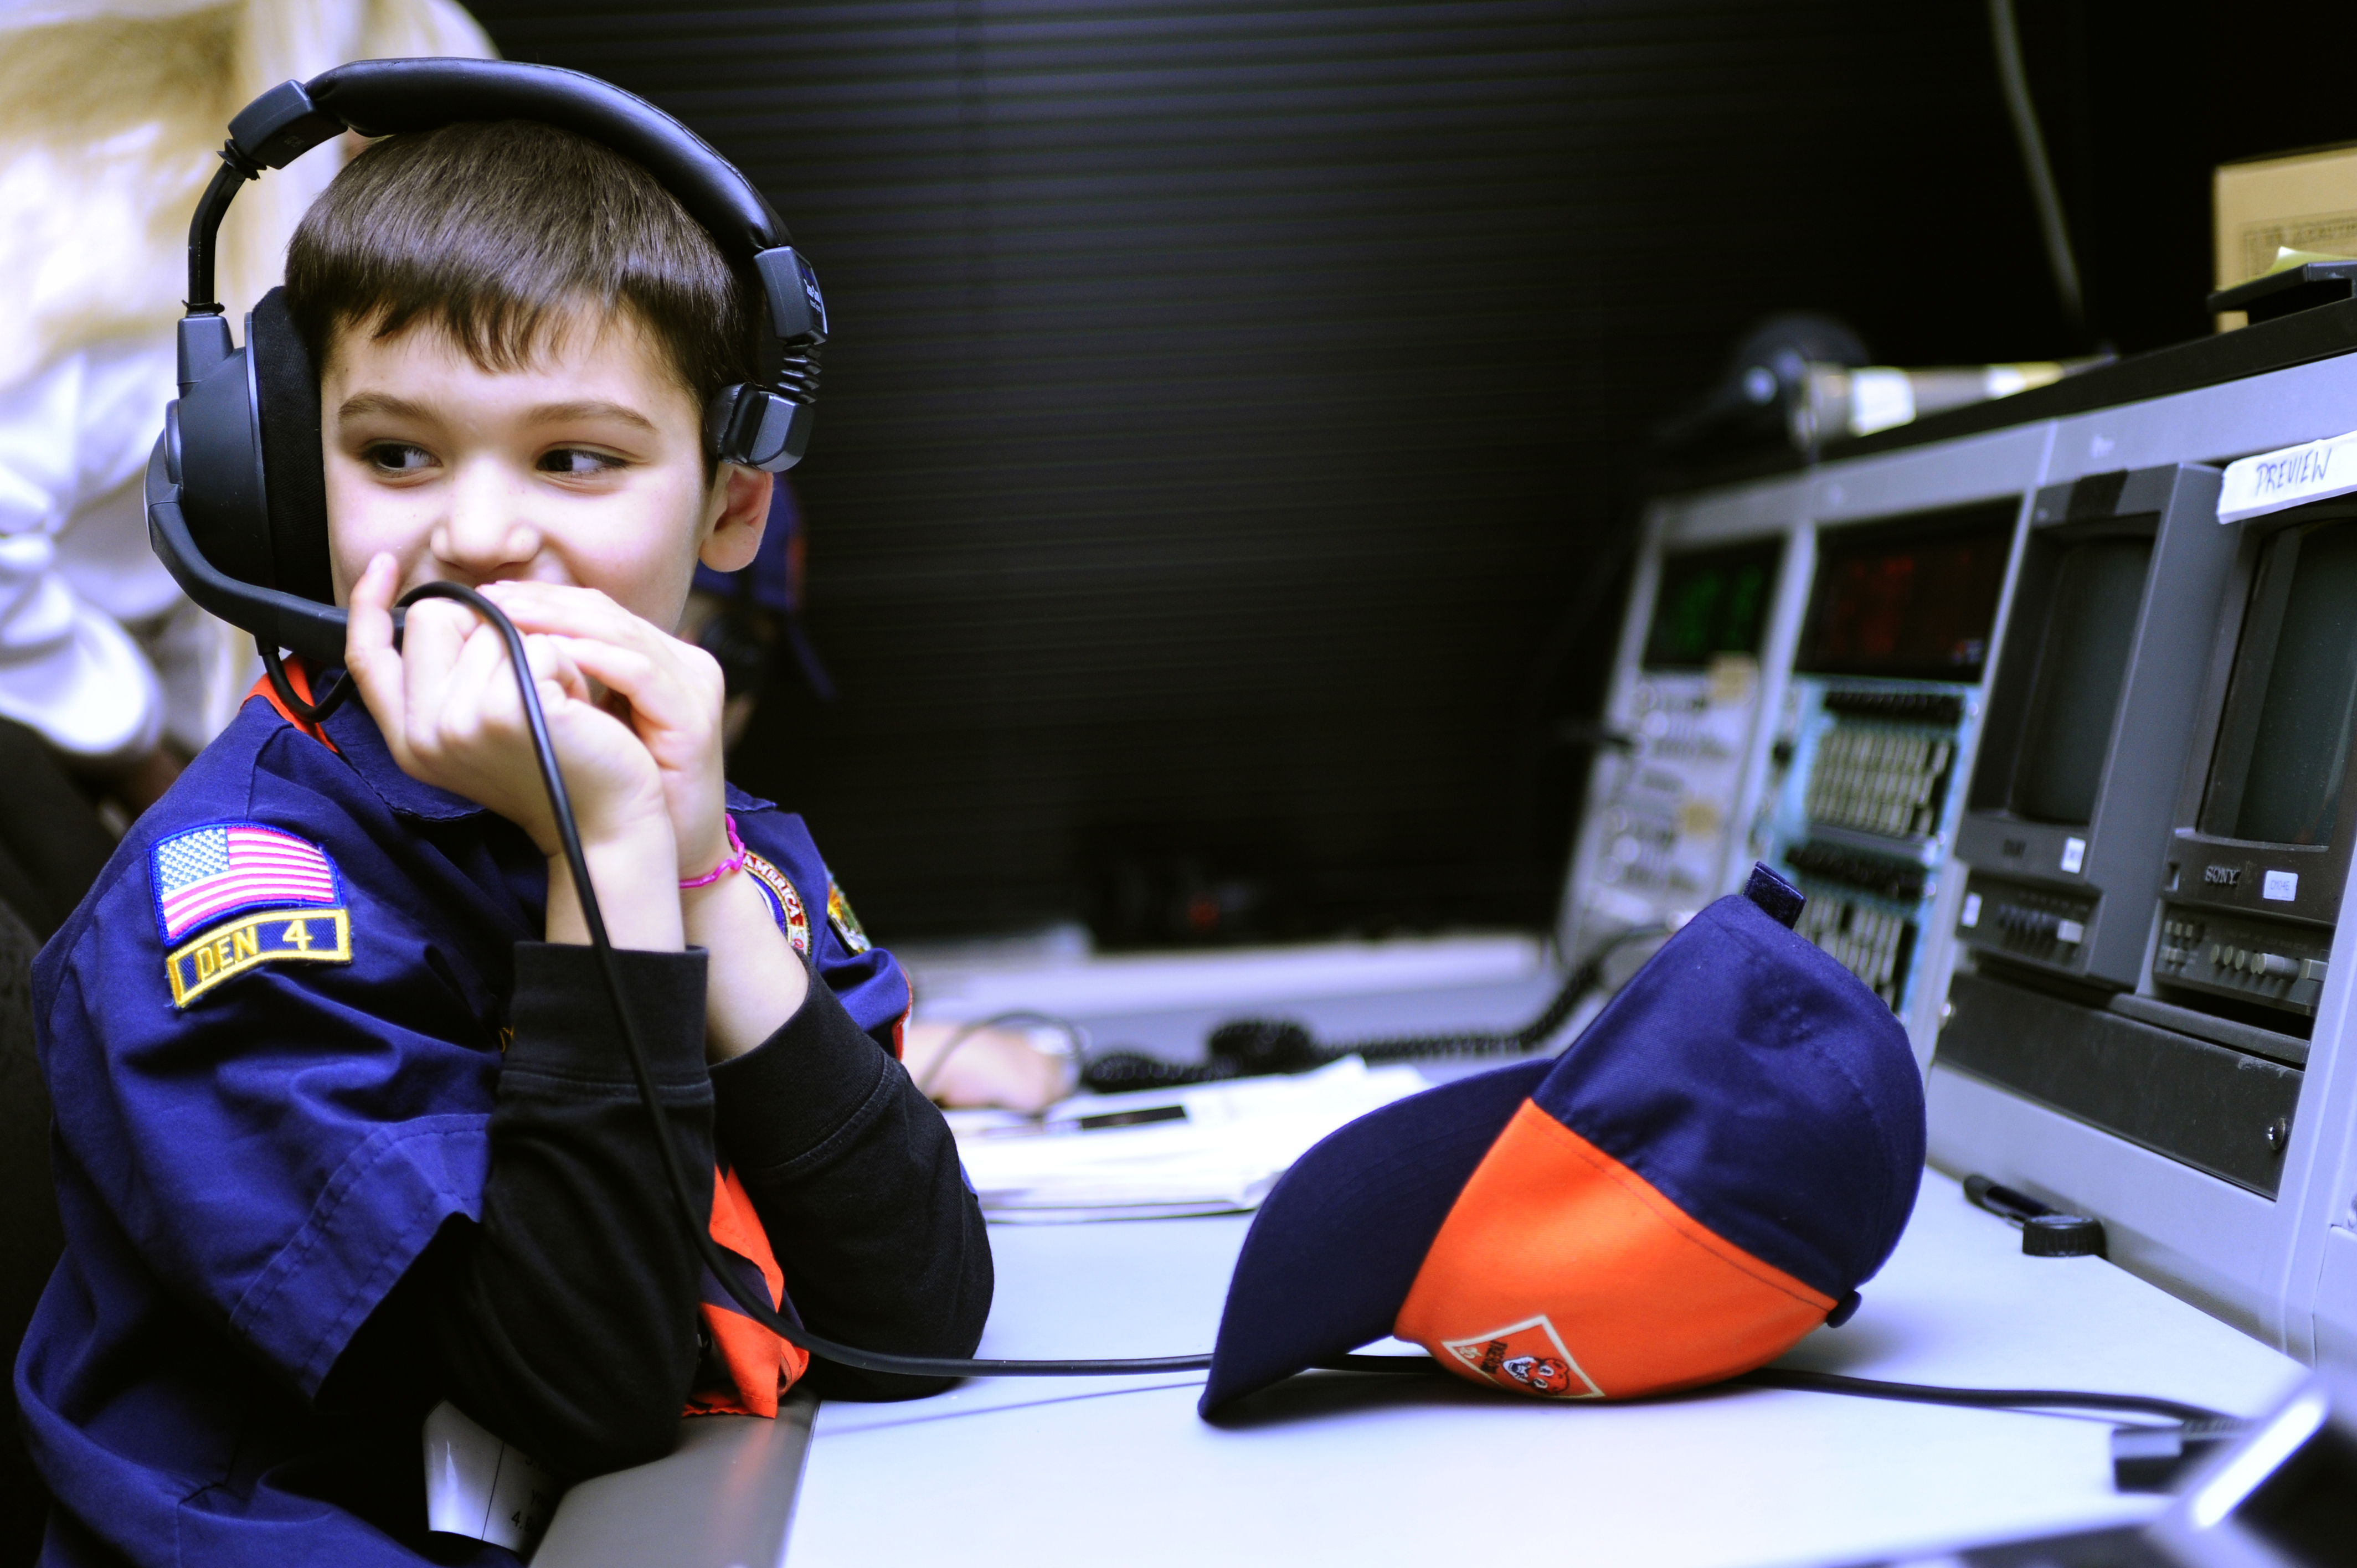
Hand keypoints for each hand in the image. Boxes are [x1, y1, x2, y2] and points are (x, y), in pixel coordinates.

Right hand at [344, 555, 670, 857]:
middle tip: (529, 686)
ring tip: (557, 708)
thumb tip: (454, 609)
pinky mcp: (507, 710)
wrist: (605, 824)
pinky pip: (540, 644)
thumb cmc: (558, 767)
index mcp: (410, 737)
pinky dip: (570, 667)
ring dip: (541, 654)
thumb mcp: (487, 725)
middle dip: (491, 630)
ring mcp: (460, 721)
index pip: (366, 655)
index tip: (385, 564)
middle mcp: (423, 733)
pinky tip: (577, 712)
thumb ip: (454, 679)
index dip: (367, 604)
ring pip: (495, 626)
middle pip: (436, 617)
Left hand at [473, 579, 732, 881]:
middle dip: (541, 602)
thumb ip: (556, 682)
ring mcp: (694, 687)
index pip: (595, 608)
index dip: (541, 597)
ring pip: (620, 632)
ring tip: (508, 616)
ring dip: (558, 621)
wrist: (664, 852)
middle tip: (488, 600)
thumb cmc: (615, 793)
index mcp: (659, 658)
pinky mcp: (693, 717)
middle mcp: (683, 662)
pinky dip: (593, 658)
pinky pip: (640, 673)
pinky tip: (548, 655)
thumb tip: (489, 647)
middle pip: (606, 611)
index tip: (484, 600)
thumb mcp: (583, 724)